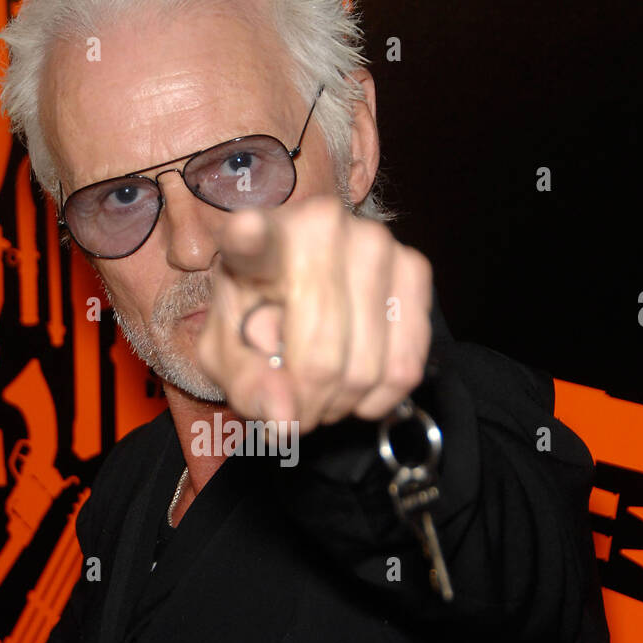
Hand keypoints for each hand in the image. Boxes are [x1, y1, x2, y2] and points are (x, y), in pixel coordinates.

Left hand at [196, 195, 432, 433]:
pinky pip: (405, 365)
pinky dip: (380, 395)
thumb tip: (285, 416)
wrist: (299, 288)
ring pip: (368, 368)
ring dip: (343, 402)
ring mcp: (376, 242)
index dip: (249, 238)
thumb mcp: (228, 355)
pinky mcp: (415, 267)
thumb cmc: (255, 319)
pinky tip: (357, 385)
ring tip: (323, 388)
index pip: (255, 241)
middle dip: (308, 402)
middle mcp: (321, 227)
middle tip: (296, 406)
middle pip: (322, 355)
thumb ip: (246, 383)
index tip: (244, 230)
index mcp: (258, 243)